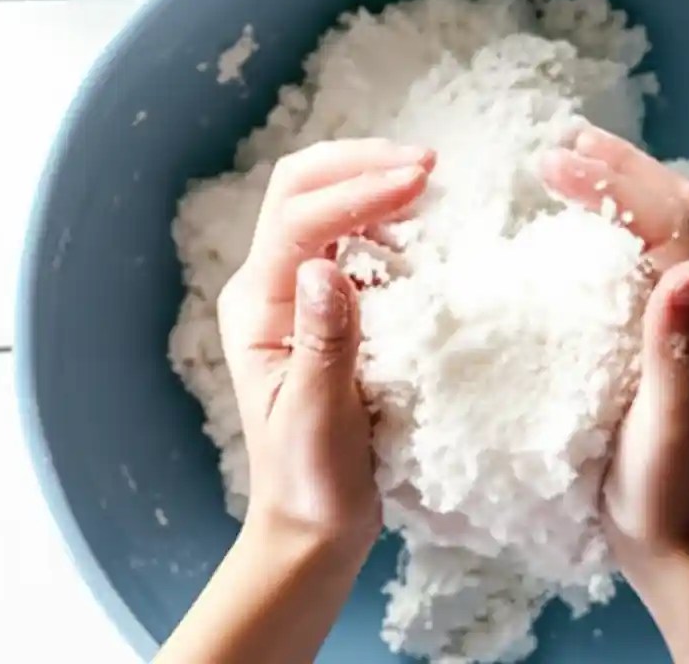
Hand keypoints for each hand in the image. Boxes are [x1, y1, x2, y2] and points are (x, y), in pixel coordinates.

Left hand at [217, 138, 434, 550]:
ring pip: (326, 207)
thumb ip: (325, 343)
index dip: (360, 193)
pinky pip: (354, 242)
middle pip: (302, 191)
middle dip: (360, 165)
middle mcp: (272, 289)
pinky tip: (422, 232)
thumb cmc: (312, 479)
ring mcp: (300, 295)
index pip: (301, 222)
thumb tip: (327, 269)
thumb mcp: (319, 417)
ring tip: (429, 188)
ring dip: (374, 184)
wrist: (315, 523)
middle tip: (428, 164)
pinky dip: (388, 221)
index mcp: (258, 308)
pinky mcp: (332, 308)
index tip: (422, 182)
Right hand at [542, 127, 688, 663]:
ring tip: (578, 166)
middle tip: (563, 146)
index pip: (671, 222)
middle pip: (683, 209)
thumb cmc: (667, 498)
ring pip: (679, 229)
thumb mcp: (668, 428)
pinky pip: (665, 259)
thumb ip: (678, 351)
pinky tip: (596, 232)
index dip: (615, 182)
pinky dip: (632, 225)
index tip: (553, 162)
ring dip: (632, 188)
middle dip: (624, 167)